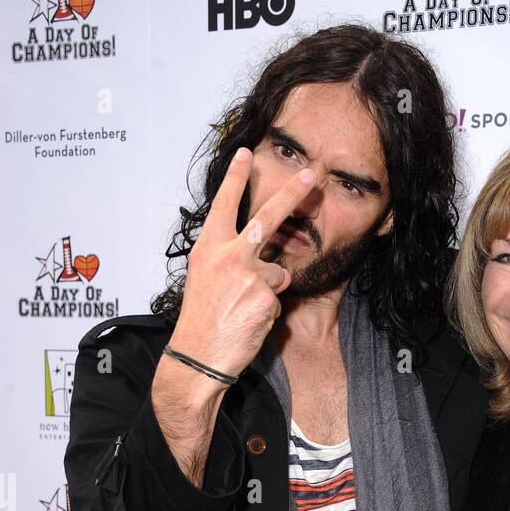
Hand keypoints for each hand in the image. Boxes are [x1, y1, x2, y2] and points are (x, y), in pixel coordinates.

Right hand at [167, 148, 316, 382]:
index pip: (225, 204)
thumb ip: (228, 257)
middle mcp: (229, 256)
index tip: (246, 153)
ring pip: (278, 272)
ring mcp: (250, 276)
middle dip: (293, 192)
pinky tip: (248, 321)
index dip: (236, 178)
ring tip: (243, 308)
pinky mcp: (266, 298)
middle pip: (268, 217)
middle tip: (312, 173)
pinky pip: (277, 299)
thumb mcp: (204, 277)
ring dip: (269, 289)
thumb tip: (261, 254)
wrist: (197, 357)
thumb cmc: (200, 320)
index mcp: (209, 248)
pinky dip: (267, 311)